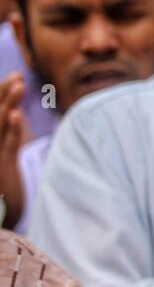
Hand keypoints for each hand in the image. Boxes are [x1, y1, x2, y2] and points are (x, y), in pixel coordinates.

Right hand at [0, 72, 27, 228]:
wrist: (0, 209)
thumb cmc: (2, 179)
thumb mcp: (5, 152)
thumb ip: (9, 131)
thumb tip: (15, 111)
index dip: (1, 93)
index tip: (15, 78)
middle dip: (3, 93)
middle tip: (18, 77)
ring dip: (7, 103)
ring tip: (19, 85)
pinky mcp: (1, 166)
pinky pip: (5, 146)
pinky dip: (11, 130)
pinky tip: (16, 115)